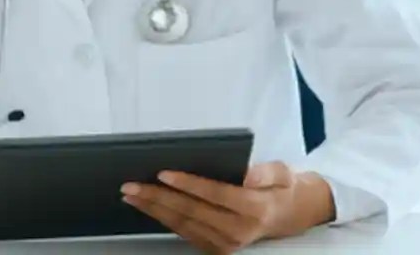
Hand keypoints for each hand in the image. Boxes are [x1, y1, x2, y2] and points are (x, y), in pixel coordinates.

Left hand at [120, 161, 334, 253]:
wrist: (289, 216)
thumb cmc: (280, 188)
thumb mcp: (282, 173)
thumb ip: (265, 172)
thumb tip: (245, 175)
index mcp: (254, 209)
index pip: (215, 195)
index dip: (188, 184)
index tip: (163, 173)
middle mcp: (238, 231)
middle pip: (191, 211)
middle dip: (158, 197)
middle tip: (132, 185)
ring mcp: (226, 244)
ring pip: (183, 224)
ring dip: (153, 209)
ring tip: (130, 195)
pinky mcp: (216, 248)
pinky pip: (184, 232)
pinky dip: (162, 218)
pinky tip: (146, 206)